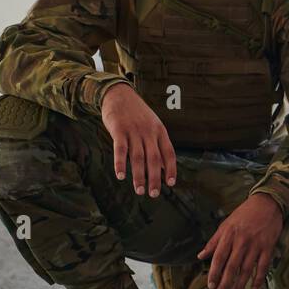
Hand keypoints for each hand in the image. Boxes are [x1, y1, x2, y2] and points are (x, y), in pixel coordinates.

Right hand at [100, 83, 176, 197]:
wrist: (119, 93)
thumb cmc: (136, 113)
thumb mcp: (152, 125)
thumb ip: (157, 144)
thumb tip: (162, 168)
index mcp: (160, 131)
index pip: (169, 153)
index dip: (170, 169)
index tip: (170, 184)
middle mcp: (149, 132)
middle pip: (154, 158)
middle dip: (155, 178)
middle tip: (153, 194)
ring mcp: (134, 131)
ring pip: (138, 157)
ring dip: (139, 176)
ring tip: (139, 191)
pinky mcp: (118, 130)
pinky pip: (120, 150)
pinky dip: (120, 164)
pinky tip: (121, 176)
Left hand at [197, 194, 283, 288]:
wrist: (267, 203)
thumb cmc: (244, 213)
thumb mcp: (225, 224)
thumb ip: (214, 241)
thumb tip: (201, 256)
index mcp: (229, 235)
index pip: (219, 257)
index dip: (214, 273)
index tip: (210, 285)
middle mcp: (241, 241)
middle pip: (232, 266)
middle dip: (225, 283)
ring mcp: (256, 245)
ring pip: (246, 269)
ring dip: (240, 285)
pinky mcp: (268, 246)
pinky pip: (263, 266)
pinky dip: (259, 278)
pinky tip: (255, 288)